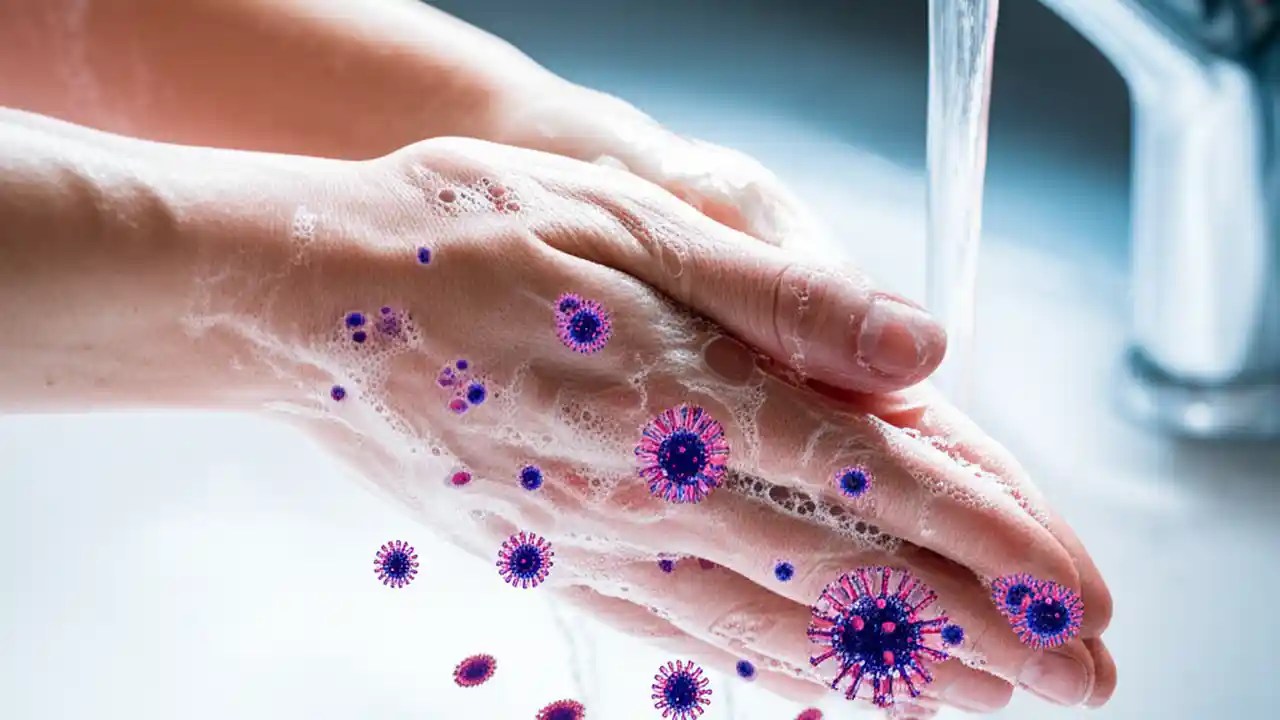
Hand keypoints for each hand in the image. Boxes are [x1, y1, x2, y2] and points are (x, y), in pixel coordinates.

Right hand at [493, 82, 1119, 710]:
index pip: (882, 487)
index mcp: (689, 394)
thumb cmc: (464, 241)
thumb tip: (917, 352)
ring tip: (986, 698)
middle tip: (1079, 672)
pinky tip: (813, 683)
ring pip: (774, 624)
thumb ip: (780, 297)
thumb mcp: (630, 220)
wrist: (309, 306)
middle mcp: (654, 490)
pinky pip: (680, 631)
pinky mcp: (549, 561)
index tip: (1074, 585)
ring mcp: (599, 541)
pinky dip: (767, 664)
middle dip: (982, 628)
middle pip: (849, 578)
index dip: (993, 540)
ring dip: (893, 667)